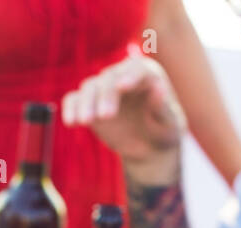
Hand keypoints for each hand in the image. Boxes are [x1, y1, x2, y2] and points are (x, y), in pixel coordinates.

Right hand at [61, 54, 185, 180]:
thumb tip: (159, 89)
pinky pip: (74, 100)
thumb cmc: (163, 130)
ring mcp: (103, 88)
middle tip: (105, 116)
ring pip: (90, 87)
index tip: (122, 87)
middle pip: (109, 79)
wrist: (148, 144)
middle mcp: (122, 75)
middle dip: (105, 96)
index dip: (129, 76)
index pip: (136, 69)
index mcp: (146, 73)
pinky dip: (71, 108)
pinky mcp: (88, 102)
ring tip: (85, 122)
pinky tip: (71, 123)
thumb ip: (163, 107)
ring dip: (85, 103)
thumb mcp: (170, 122)